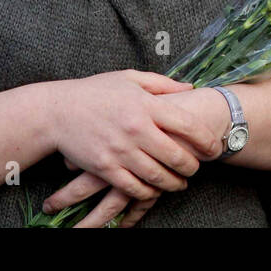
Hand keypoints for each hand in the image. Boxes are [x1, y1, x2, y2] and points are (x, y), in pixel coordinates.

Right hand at [45, 70, 222, 214]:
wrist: (56, 112)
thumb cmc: (95, 91)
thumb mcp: (130, 78)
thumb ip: (163, 84)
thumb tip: (191, 87)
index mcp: (146, 105)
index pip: (187, 125)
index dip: (206, 140)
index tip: (214, 148)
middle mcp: (136, 129)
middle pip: (177, 155)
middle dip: (193, 166)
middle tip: (198, 168)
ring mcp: (120, 150)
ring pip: (158, 175)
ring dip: (175, 182)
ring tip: (181, 183)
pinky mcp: (105, 167)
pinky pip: (133, 187)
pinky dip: (148, 192)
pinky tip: (155, 190)